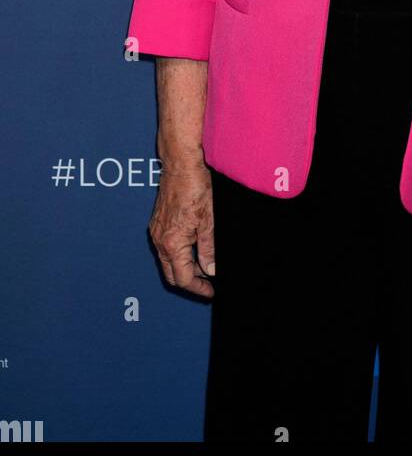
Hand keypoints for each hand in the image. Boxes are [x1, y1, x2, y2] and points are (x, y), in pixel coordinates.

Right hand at [148, 159, 215, 297]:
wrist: (180, 164)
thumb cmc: (195, 186)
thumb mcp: (209, 220)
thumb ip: (209, 248)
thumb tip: (211, 270)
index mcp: (172, 242)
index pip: (183, 278)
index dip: (198, 288)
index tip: (211, 292)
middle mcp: (159, 240)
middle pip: (172, 274)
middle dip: (190, 281)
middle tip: (209, 283)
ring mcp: (156, 231)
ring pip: (168, 261)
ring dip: (184, 267)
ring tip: (205, 265)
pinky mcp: (157, 223)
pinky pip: (166, 247)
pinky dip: (179, 254)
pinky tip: (194, 248)